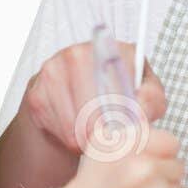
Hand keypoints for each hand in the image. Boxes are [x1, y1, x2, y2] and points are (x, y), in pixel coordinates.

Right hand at [24, 42, 165, 153]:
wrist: (75, 92)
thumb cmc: (116, 92)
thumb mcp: (144, 92)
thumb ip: (151, 99)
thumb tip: (140, 112)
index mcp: (112, 49)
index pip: (120, 84)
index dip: (125, 113)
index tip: (126, 125)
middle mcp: (79, 54)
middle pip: (95, 109)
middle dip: (106, 131)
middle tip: (111, 136)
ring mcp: (54, 72)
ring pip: (76, 125)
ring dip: (88, 139)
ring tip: (95, 133)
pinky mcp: (37, 94)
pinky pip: (60, 130)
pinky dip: (70, 139)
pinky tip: (77, 129)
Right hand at [63, 127, 182, 187]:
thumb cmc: (93, 181)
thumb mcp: (103, 143)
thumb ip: (132, 126)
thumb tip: (154, 106)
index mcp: (131, 145)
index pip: (172, 143)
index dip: (161, 152)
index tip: (148, 161)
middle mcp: (144, 168)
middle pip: (178, 167)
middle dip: (162, 175)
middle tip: (139, 184)